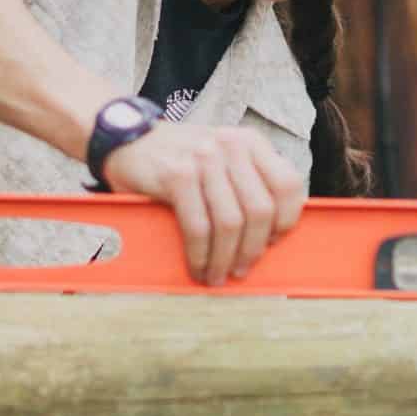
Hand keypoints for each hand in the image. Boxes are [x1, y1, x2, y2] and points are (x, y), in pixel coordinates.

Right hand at [101, 122, 305, 284]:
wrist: (127, 139)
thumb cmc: (180, 158)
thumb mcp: (222, 157)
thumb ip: (248, 181)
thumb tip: (272, 233)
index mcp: (250, 142)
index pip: (288, 184)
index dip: (286, 220)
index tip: (272, 242)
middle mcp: (231, 145)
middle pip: (260, 209)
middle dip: (253, 249)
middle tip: (242, 270)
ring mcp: (204, 158)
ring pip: (230, 222)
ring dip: (225, 258)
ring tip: (217, 276)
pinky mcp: (176, 175)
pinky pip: (198, 227)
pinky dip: (200, 255)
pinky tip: (198, 267)